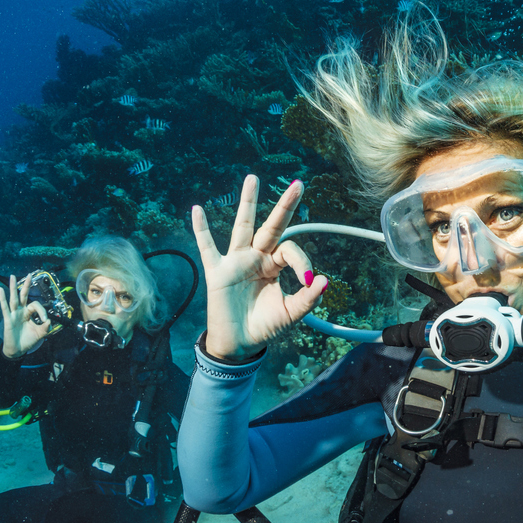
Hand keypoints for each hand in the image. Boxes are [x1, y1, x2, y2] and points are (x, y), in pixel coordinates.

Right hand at [0, 274, 50, 358]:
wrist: (18, 350)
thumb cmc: (28, 340)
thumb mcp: (40, 334)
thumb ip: (45, 327)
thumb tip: (49, 320)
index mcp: (28, 313)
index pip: (36, 306)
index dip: (42, 311)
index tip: (45, 320)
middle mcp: (21, 311)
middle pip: (23, 295)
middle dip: (26, 285)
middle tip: (29, 274)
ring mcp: (14, 314)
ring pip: (14, 299)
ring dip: (13, 287)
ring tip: (12, 276)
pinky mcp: (8, 319)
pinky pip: (5, 308)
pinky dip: (2, 299)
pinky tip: (0, 290)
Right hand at [191, 175, 326, 361]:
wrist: (239, 344)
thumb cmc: (264, 326)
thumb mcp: (291, 314)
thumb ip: (307, 299)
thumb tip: (325, 280)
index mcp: (275, 265)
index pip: (291, 250)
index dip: (303, 262)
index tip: (308, 280)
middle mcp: (257, 257)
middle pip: (272, 226)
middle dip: (285, 206)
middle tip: (299, 184)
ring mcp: (236, 261)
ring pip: (243, 226)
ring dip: (247, 203)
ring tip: (253, 178)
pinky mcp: (218, 272)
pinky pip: (208, 248)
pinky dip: (201, 230)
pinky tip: (197, 209)